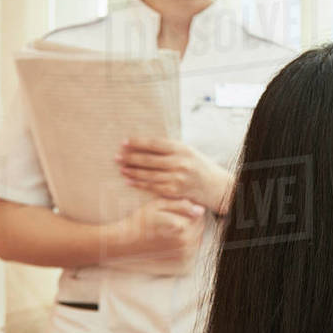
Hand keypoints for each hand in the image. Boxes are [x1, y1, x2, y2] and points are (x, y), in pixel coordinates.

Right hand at [106, 197, 205, 263]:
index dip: (189, 212)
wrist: (122, 246)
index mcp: (183, 228)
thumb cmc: (139, 223)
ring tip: (168, 235)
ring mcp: (184, 258)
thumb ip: (181, 205)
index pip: (199, 216)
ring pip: (197, 241)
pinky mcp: (181, 267)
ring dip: (188, 237)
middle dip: (190, 224)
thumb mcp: (157, 206)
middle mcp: (186, 245)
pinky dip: (185, 250)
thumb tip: (201, 210)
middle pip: (200, 229)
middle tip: (170, 224)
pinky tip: (170, 246)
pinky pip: (192, 255)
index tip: (175, 214)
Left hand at [116, 137, 230, 212]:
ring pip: (148, 174)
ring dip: (132, 171)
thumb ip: (170, 149)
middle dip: (130, 157)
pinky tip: (129, 181)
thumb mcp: (188, 152)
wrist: (215, 186)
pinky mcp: (174, 191)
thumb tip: (144, 145)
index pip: (155, 144)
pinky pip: (152, 187)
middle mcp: (180, 162)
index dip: (137, 143)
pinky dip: (139, 184)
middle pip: (149, 159)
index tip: (124, 142)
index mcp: (182, 149)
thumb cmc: (199, 166)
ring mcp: (177, 178)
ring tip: (120, 168)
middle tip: (116, 156)